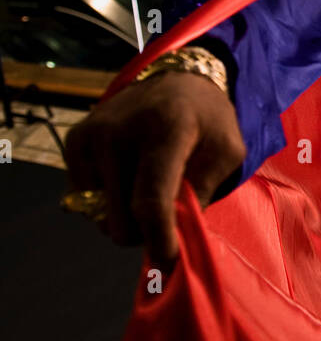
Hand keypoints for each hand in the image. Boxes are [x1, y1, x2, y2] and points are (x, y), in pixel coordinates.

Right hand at [64, 72, 245, 268]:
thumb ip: (203, 194)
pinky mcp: (74, 143)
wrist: (176, 80)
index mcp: (165, 129)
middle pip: (122, 219)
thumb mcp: (227, 152)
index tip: (169, 261)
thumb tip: (173, 238)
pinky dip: (109, 202)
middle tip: (169, 218)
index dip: (159, 239)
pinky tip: (129, 177)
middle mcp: (119, 131)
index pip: (152, 199)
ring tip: (150, 189)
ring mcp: (91, 136)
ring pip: (101, 216)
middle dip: (147, 232)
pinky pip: (85, 201)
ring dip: (127, 218)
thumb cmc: (207, 121)